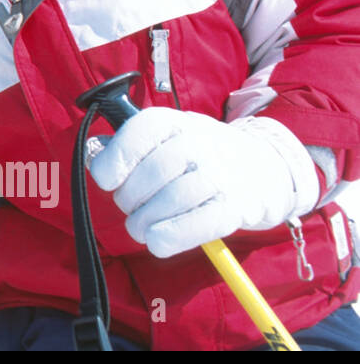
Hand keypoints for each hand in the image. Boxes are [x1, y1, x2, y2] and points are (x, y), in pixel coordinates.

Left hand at [88, 106, 316, 257]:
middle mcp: (199, 141)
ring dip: (145, 221)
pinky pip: (199, 224)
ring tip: (140, 227)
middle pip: (152, 173)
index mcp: (174, 122)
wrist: (266, 167)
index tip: (107, 180)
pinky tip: (158, 241)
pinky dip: (171, 236)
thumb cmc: (200, 155)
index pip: (140, 131)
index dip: (115, 159)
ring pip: (172, 200)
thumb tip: (96, 161)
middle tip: (131, 208)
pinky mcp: (238, 206)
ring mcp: (221, 173)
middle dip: (130, 198)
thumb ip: (133, 147)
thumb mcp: (168, 138)